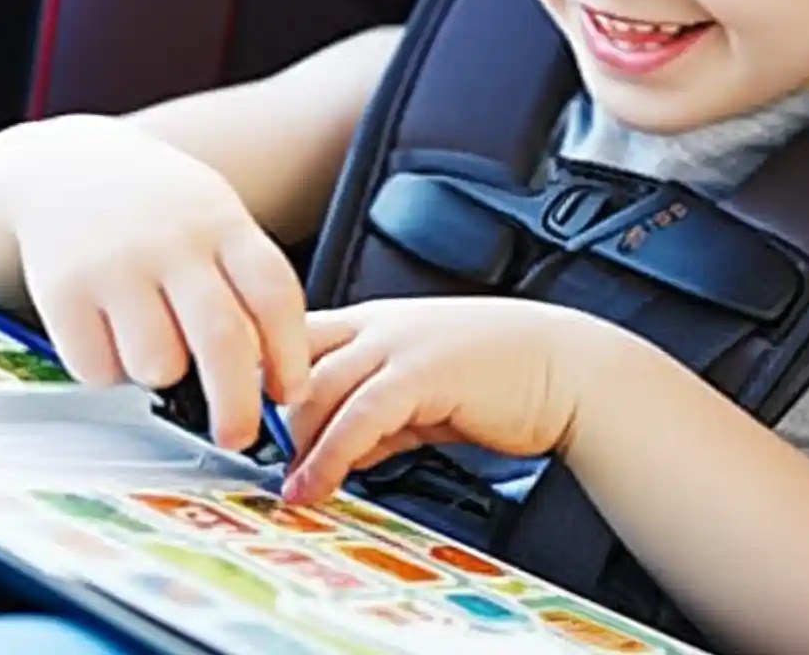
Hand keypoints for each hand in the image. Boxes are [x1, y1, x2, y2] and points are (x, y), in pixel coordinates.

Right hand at [1, 115, 309, 449]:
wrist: (61, 167)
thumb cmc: (159, 212)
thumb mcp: (215, 219)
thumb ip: (244, 283)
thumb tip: (273, 379)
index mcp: (222, 223)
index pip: (273, 295)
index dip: (291, 355)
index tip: (292, 395)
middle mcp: (171, 242)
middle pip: (221, 340)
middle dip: (237, 405)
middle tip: (238, 435)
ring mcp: (115, 265)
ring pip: (157, 364)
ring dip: (162, 376)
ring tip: (154, 347)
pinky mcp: (62, 291)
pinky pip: (99, 369)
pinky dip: (109, 372)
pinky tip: (109, 336)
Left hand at [282, 297, 603, 503]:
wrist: (566, 369)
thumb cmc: (502, 377)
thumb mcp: (423, 391)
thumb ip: (378, 414)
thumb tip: (336, 450)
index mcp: (375, 321)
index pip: (293, 338)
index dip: (261, 378)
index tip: (242, 422)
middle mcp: (379, 324)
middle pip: (291, 361)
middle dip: (265, 414)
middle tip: (258, 463)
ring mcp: (400, 343)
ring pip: (316, 390)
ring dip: (293, 445)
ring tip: (287, 488)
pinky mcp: (422, 373)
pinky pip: (357, 417)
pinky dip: (328, 457)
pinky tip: (316, 485)